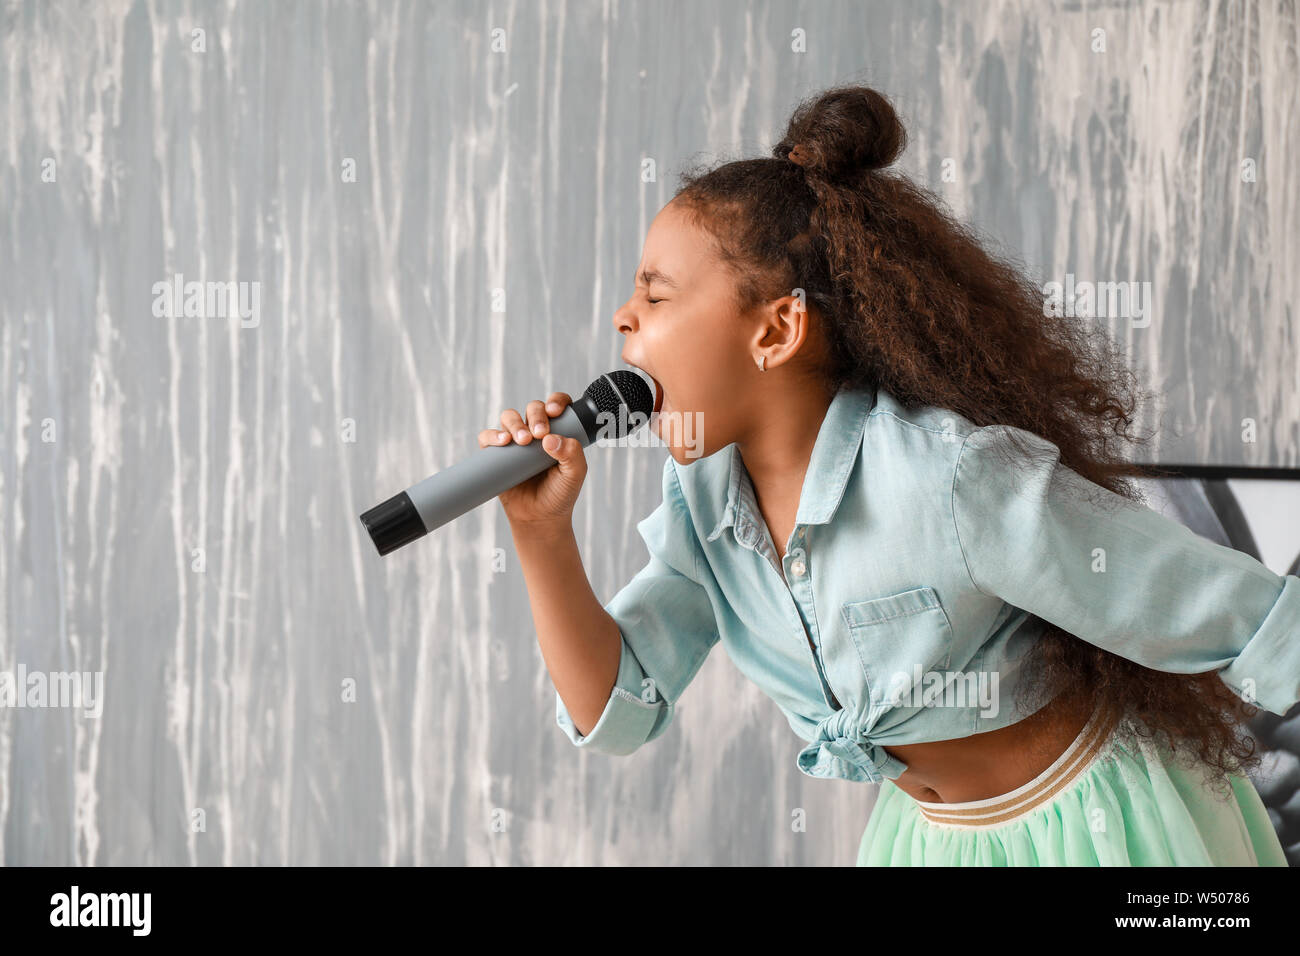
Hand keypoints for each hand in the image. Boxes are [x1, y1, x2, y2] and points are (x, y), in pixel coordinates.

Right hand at [477, 392, 586, 528]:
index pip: (557, 406)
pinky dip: (492, 435)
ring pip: (509, 417)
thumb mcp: (574, 475)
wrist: (539, 518)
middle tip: (540, 434)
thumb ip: (572, 455)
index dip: (556, 401)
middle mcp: (536, 432)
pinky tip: (503, 442)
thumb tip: (550, 438)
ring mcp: (515, 442)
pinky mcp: (496, 454)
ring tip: (523, 441)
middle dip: (536, 415)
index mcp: (558, 431)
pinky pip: (488, 437)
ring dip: (515, 423)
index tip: (556, 412)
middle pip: (533, 408)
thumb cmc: (559, 494)